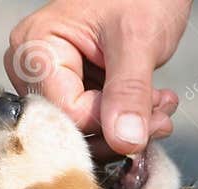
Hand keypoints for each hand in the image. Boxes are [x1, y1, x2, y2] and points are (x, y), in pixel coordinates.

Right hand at [4, 0, 191, 157]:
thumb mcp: (138, 38)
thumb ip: (130, 90)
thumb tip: (125, 141)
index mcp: (35, 48)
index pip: (64, 114)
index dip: (108, 123)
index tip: (149, 113)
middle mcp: (35, 69)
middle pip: (72, 128)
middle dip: (122, 129)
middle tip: (161, 114)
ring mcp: (55, 81)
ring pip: (88, 131)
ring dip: (132, 127)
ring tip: (162, 105)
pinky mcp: (77, 89)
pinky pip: (98, 123)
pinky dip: (131, 120)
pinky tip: (155, 102)